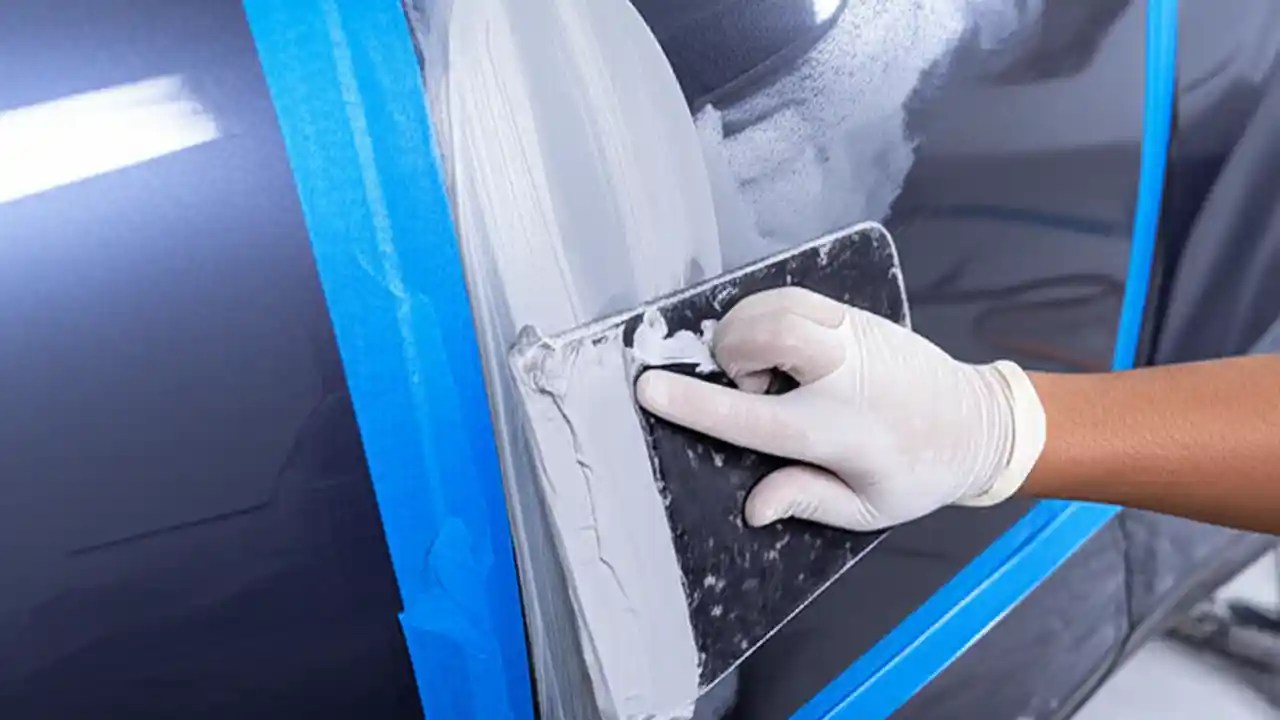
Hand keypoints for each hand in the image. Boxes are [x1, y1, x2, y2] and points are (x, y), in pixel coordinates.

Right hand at [635, 287, 1046, 531]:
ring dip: (749, 331)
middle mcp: (842, 373)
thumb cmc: (917, 471)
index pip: (752, 417)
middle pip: (769, 333)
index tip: (648, 387)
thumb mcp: (865, 508)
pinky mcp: (856, 315)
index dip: (695, 404)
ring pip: (777, 304)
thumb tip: (754, 506)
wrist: (978, 422)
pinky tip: (779, 346)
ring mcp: (851, 334)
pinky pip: (793, 295)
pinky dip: (767, 313)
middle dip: (735, 351)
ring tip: (767, 370)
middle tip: (751, 385)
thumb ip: (807, 500)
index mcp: (836, 430)